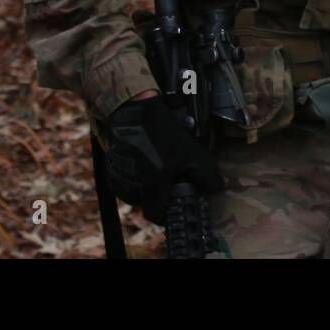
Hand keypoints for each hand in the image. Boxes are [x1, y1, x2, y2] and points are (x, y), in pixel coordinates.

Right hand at [102, 96, 222, 223]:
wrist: (135, 113)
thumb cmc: (163, 135)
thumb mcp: (193, 155)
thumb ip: (207, 176)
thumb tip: (217, 189)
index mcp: (151, 189)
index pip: (157, 216)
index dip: (168, 212)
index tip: (176, 203)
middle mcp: (132, 189)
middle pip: (148, 202)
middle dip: (160, 194)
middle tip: (171, 179)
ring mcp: (119, 180)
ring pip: (137, 191)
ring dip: (148, 185)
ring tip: (160, 166)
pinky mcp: (112, 169)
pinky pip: (127, 180)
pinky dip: (137, 175)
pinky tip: (147, 160)